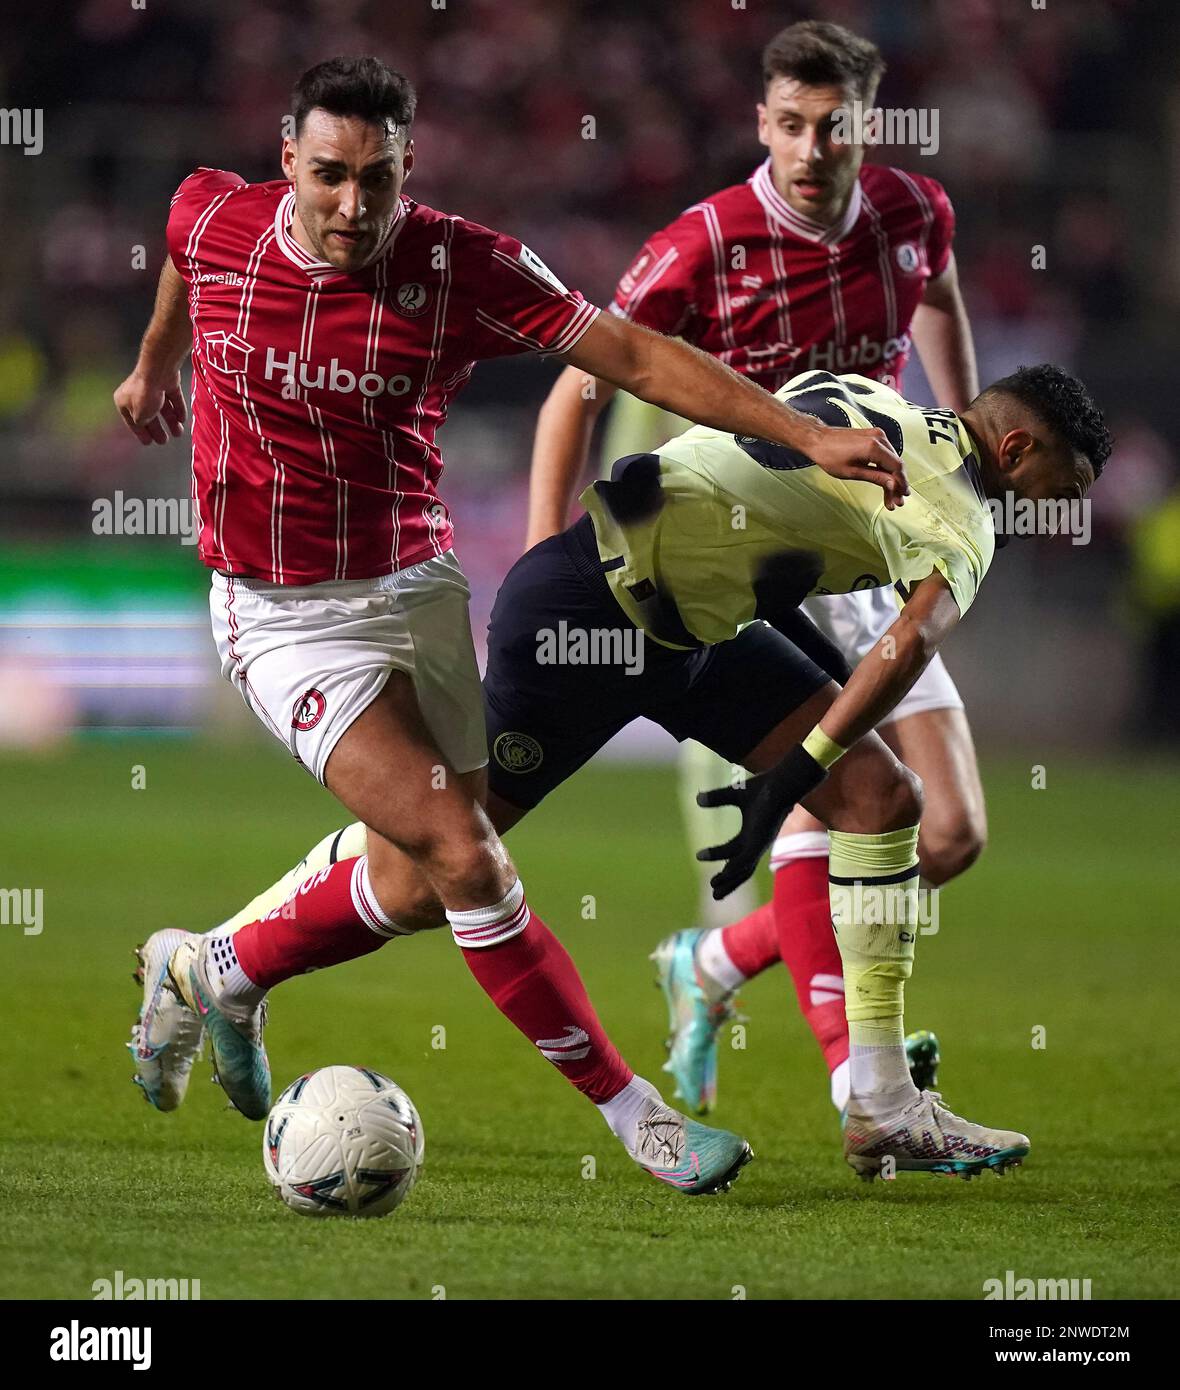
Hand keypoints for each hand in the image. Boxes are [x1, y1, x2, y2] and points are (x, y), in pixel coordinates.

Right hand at [114, 368, 186, 445]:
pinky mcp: (168, 382)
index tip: (148, 442)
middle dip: (157, 429)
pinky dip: (178, 409)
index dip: (141, 433)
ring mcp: (153, 387)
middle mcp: (136, 393)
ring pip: (163, 407)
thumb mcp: (139, 416)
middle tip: (163, 441)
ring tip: (178, 433)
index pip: (132, 421)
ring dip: (170, 421)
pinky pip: (173, 398)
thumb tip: (144, 423)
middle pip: (149, 415)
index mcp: (123, 400)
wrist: (158, 371)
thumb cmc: (144, 394)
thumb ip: (141, 423)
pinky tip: (182, 420)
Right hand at [696, 745, 828, 898]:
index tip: (699, 856)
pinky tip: (722, 876)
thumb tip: (698, 799)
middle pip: (741, 870)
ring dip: (729, 880)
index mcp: (752, 835)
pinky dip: (734, 871)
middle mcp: (757, 844)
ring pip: (743, 870)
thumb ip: (716, 798)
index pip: (734, 853)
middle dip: (728, 883)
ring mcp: (759, 845)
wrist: (779, 784)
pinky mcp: (760, 843)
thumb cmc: (763, 787)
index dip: (719, 857)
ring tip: (713, 888)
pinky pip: (746, 862)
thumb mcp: (733, 794)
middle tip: (714, 895)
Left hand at [808, 426, 907, 509]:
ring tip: (891, 496)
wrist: (818, 439)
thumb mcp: (852, 472)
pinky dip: (886, 468)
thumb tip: (893, 485)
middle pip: (896, 464)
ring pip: (891, 460)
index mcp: (874, 446)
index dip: (901, 484)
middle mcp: (879, 438)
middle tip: (897, 502)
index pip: (897, 467)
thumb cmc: (829, 456)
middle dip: (897, 484)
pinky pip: (885, 454)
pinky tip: (885, 482)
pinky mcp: (873, 436)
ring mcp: (877, 435)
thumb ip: (875, 478)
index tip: (902, 498)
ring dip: (892, 478)